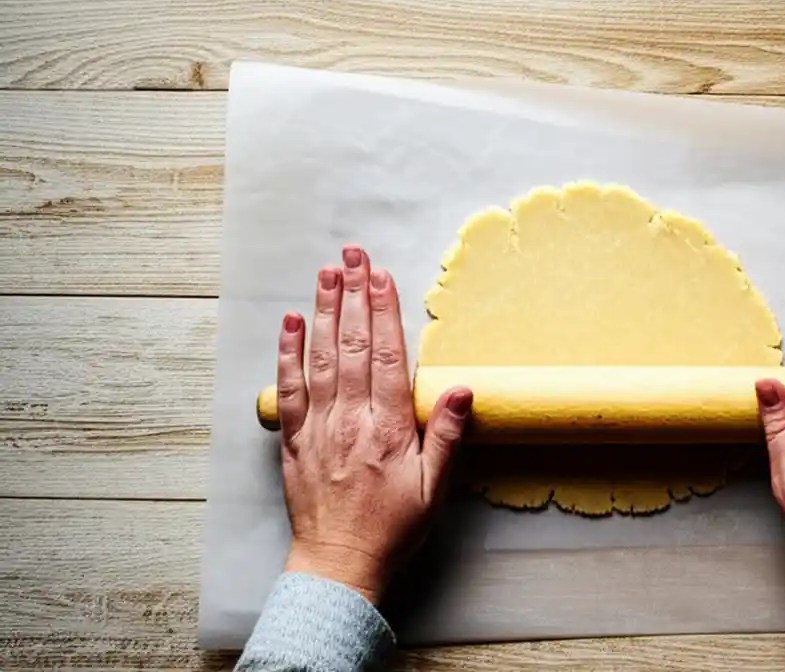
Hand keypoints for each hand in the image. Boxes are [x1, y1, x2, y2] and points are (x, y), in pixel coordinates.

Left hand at [275, 243, 471, 603]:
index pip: (388, 356)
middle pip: (353, 346)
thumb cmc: (393, 528)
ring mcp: (319, 427)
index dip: (385, 312)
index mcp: (387, 429)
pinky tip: (293, 322)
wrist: (340, 564)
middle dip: (354, 296)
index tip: (382, 276)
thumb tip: (460, 389)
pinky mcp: (296, 439)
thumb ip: (445, 435)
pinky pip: (289, 388)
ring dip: (325, 312)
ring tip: (328, 274)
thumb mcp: (434, 488)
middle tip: (353, 255)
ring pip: (321, 358)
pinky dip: (289, 352)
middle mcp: (350, 420)